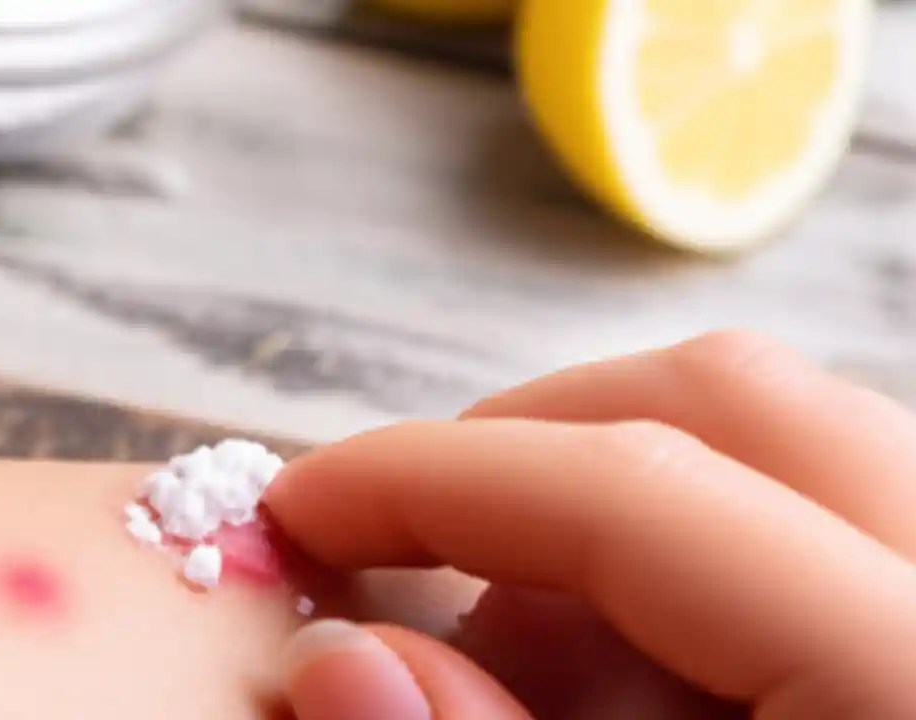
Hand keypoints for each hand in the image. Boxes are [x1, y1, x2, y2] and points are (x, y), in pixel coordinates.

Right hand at [266, 331, 915, 719]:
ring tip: (515, 641)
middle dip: (526, 452)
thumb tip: (345, 664)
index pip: (643, 493)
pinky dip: (692, 563)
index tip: (308, 504)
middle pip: (736, 404)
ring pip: (789, 448)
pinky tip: (623, 675)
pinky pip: (828, 525)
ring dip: (611, 508)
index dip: (436, 479)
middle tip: (404, 541)